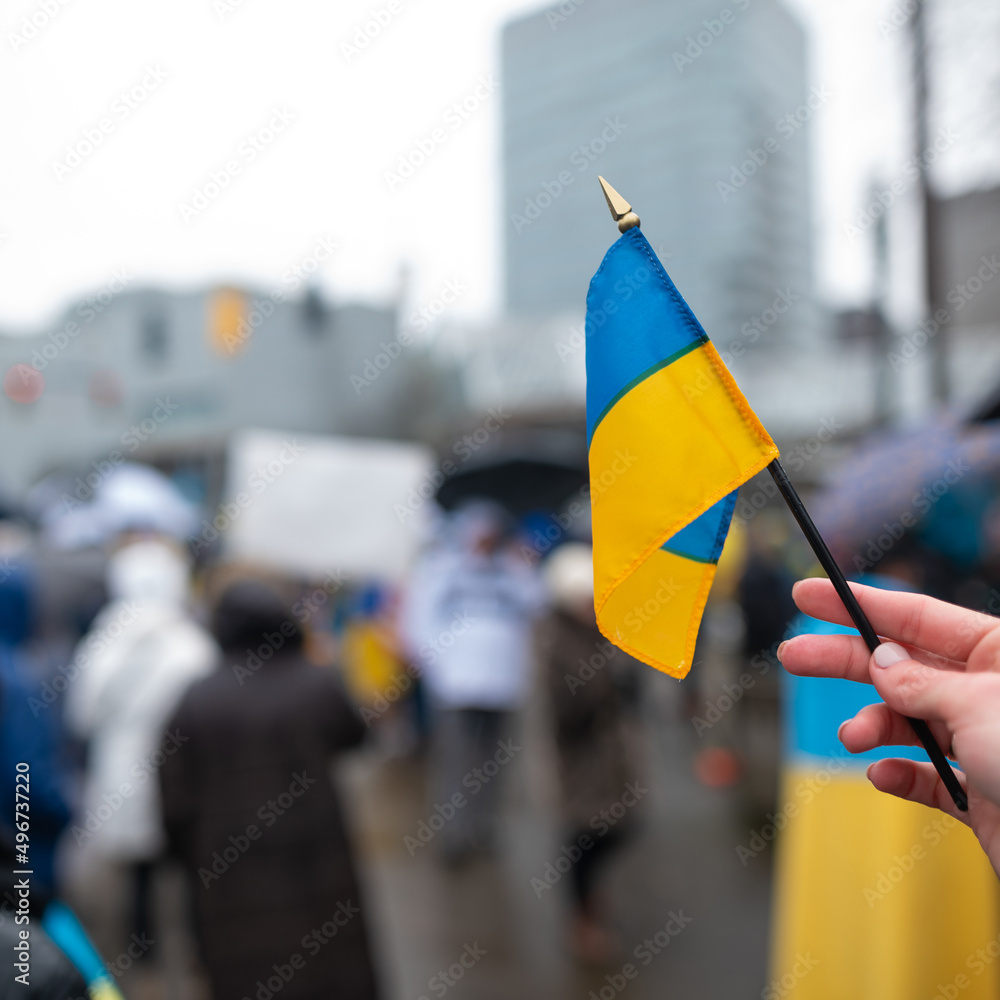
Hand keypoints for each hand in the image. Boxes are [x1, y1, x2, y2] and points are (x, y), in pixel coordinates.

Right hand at [778, 578, 999, 876]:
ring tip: (854, 739)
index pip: (917, 616)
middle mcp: (988, 694)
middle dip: (845, 662)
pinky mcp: (979, 793)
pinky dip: (898, 775)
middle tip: (793, 655)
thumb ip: (918, 681)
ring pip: (907, 722)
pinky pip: (924, 776)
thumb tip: (881, 660)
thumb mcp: (977, 705)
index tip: (810, 593)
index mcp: (999, 655)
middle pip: (900, 665)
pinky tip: (884, 776)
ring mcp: (982, 744)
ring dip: (871, 727)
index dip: (859, 604)